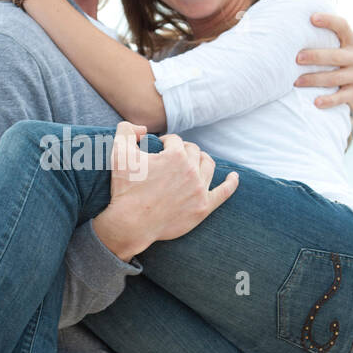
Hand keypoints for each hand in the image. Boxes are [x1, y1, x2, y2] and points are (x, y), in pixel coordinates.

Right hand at [91, 122, 238, 259]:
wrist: (130, 224)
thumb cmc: (124, 189)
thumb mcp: (118, 153)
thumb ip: (127, 130)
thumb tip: (142, 128)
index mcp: (175, 156)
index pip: (175, 140)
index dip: (165, 142)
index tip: (158, 148)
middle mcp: (191, 171)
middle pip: (194, 151)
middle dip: (183, 150)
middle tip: (173, 157)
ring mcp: (200, 190)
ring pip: (208, 166)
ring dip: (202, 160)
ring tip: (194, 162)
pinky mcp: (203, 207)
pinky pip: (224, 192)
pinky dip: (231, 183)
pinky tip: (234, 177)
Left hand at [294, 12, 352, 111]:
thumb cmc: (337, 60)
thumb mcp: (336, 47)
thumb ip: (321, 37)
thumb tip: (288, 25)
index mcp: (351, 41)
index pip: (343, 26)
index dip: (329, 21)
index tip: (312, 18)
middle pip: (336, 56)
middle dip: (315, 57)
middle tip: (297, 58)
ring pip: (335, 78)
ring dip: (314, 79)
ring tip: (296, 82)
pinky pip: (341, 97)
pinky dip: (328, 100)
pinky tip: (315, 102)